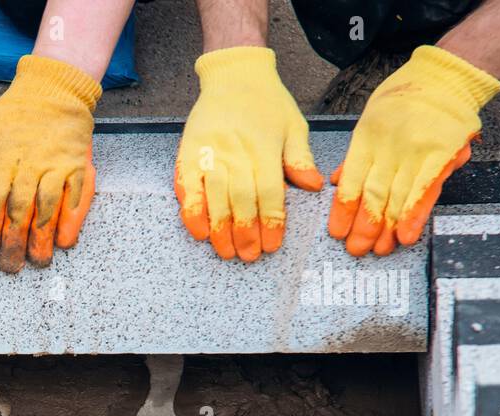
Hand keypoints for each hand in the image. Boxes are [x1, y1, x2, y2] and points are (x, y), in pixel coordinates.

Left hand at [0, 55, 99, 273]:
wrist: (55, 89)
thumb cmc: (16, 112)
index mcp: (4, 158)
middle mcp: (31, 164)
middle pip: (20, 210)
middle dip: (14, 242)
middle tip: (10, 267)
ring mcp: (57, 166)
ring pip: (48, 208)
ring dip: (42, 237)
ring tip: (37, 261)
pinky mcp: (79, 166)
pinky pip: (77, 197)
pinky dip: (72, 219)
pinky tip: (64, 240)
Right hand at [174, 47, 321, 261]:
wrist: (233, 74)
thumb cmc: (267, 102)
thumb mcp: (293, 125)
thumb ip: (299, 158)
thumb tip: (312, 186)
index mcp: (264, 148)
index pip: (269, 193)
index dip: (271, 222)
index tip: (272, 245)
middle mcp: (236, 153)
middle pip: (241, 202)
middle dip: (245, 233)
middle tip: (249, 256)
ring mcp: (209, 155)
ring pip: (214, 200)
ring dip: (220, 230)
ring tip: (226, 252)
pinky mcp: (188, 156)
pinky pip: (187, 190)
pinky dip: (192, 213)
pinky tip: (200, 232)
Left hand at [329, 46, 499, 256]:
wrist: (447, 76)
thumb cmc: (407, 97)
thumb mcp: (371, 119)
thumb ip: (356, 154)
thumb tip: (337, 181)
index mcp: (367, 138)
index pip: (351, 182)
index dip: (343, 211)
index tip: (338, 232)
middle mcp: (389, 147)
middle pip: (373, 194)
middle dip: (364, 227)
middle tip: (357, 248)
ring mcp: (416, 151)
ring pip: (397, 197)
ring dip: (387, 228)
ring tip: (381, 248)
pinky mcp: (442, 154)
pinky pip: (425, 190)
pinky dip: (414, 215)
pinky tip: (406, 234)